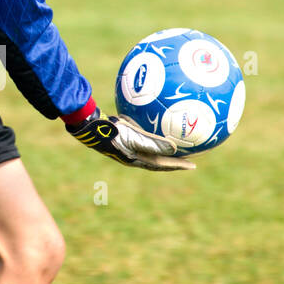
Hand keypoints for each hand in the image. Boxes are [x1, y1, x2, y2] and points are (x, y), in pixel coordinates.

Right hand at [65, 109, 195, 170]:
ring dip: (164, 144)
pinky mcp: (124, 133)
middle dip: (174, 157)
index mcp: (138, 159)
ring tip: (176, 139)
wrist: (90, 125)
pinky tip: (156, 117)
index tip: (193, 166)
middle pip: (159, 157)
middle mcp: (135, 153)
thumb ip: (154, 143)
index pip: (163, 165)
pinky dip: (153, 129)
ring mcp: (129, 144)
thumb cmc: (111, 133)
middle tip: (189, 155)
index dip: (178, 166)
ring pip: (152, 145)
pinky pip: (144, 132)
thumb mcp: (134, 138)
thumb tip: (176, 148)